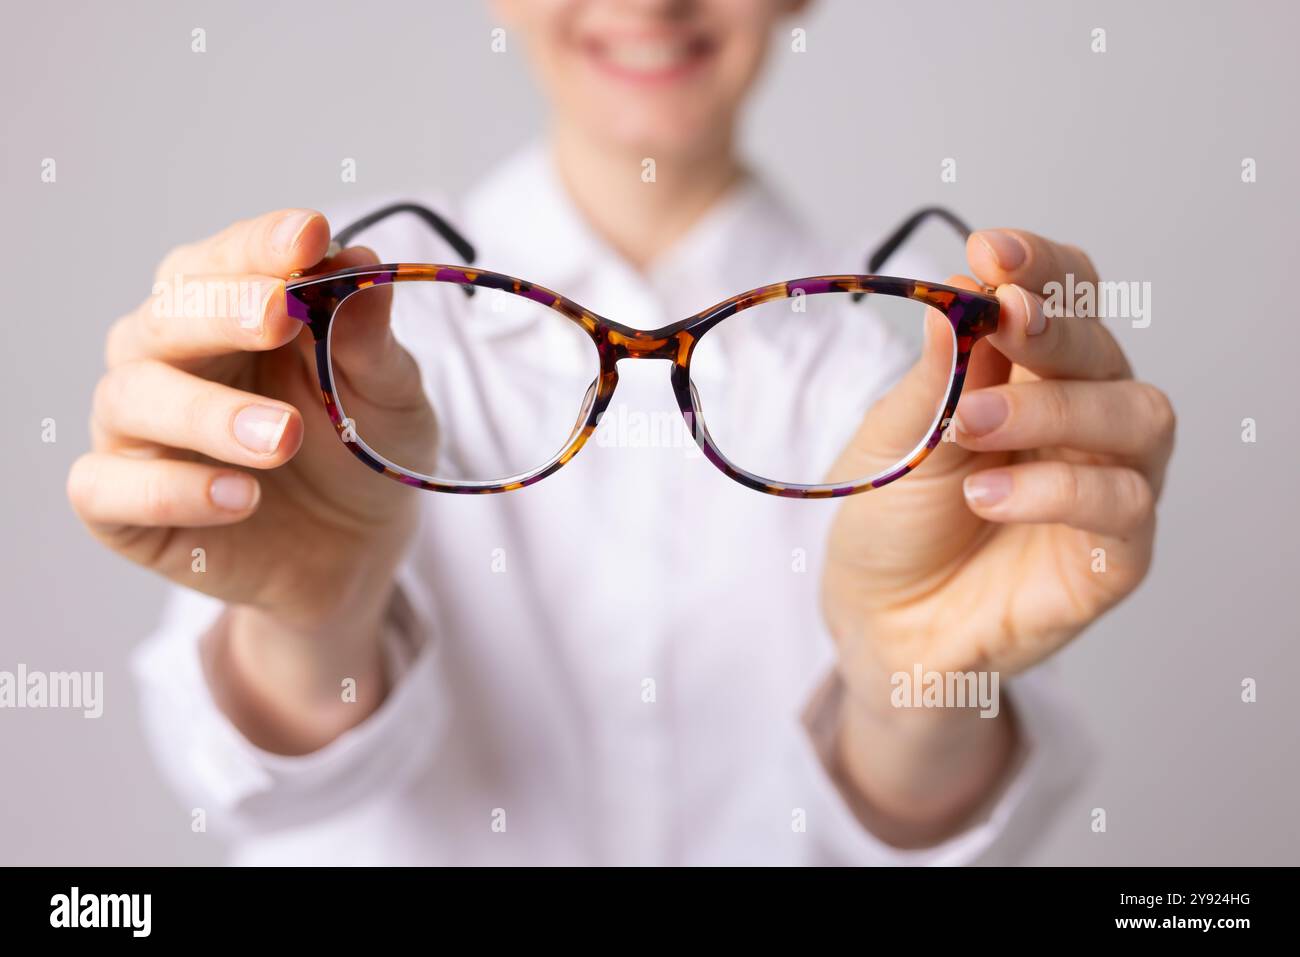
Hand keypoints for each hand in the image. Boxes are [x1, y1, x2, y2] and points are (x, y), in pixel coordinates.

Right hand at [68, 210, 436, 748]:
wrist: (357, 551)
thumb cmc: (362, 453)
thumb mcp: (390, 398)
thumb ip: (371, 340)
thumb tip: (364, 265)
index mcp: (229, 315)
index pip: (225, 261)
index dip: (260, 246)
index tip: (309, 235)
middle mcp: (170, 361)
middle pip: (166, 317)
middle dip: (223, 310)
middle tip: (283, 316)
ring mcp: (140, 432)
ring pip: (132, 397)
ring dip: (208, 412)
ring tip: (283, 438)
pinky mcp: (122, 506)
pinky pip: (108, 488)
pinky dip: (171, 490)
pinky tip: (241, 499)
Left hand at [820, 228, 1173, 839]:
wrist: (878, 621)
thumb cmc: (891, 521)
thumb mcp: (897, 437)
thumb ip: (939, 373)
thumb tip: (963, 288)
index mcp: (1026, 374)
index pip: (1064, 297)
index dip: (1041, 267)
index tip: (992, 250)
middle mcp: (1080, 420)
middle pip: (1104, 348)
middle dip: (1054, 326)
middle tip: (1000, 319)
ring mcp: (1104, 485)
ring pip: (1137, 417)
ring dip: (1056, 408)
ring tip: (971, 427)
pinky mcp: (1113, 556)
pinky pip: (1121, 505)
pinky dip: (1056, 490)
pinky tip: (987, 495)